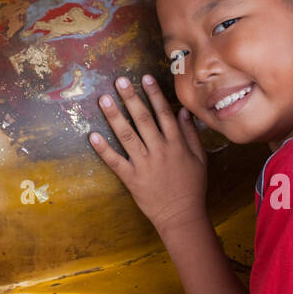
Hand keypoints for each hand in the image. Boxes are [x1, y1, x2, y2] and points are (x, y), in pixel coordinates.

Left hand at [89, 75, 206, 234]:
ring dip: (114, 117)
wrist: (182, 216)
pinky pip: (115, 162)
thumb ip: (191, 134)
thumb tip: (183, 111)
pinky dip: (104, 149)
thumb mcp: (199, 158)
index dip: (154, 94)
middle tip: (119, 81)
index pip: (163, 113)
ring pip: (127, 136)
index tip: (145, 77)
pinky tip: (93, 136)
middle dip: (131, 98)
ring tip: (104, 99)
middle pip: (142, 119)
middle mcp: (159, 150)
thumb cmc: (192, 186)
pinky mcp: (132, 179)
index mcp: (176, 144)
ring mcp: (144, 164)